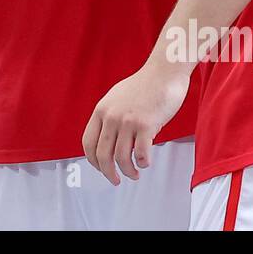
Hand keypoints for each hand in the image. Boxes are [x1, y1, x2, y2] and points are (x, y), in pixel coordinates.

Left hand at [82, 60, 189, 184]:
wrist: (164, 72)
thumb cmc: (144, 85)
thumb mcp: (117, 98)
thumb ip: (111, 117)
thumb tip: (111, 140)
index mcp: (101, 110)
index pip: (88, 143)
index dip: (93, 161)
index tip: (101, 169)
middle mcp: (111, 117)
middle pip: (102, 154)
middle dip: (108, 173)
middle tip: (115, 180)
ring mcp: (128, 121)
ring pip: (121, 158)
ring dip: (128, 171)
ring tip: (134, 174)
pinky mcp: (146, 125)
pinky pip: (142, 154)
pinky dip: (143, 163)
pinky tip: (146, 162)